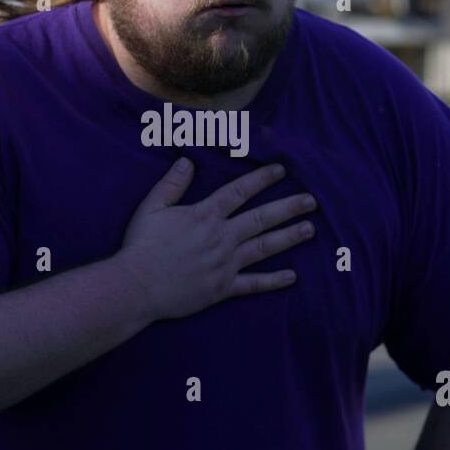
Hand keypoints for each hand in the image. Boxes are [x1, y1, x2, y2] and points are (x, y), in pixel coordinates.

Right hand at [116, 157, 315, 321]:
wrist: (137, 286)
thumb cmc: (141, 246)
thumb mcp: (152, 208)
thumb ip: (172, 184)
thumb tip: (187, 160)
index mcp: (205, 216)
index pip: (239, 192)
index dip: (262, 179)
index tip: (281, 171)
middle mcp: (222, 237)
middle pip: (262, 218)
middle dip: (289, 207)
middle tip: (312, 201)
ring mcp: (225, 264)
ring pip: (264, 248)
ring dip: (289, 238)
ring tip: (310, 229)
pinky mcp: (223, 288)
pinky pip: (253, 284)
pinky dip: (273, 281)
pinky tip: (292, 276)